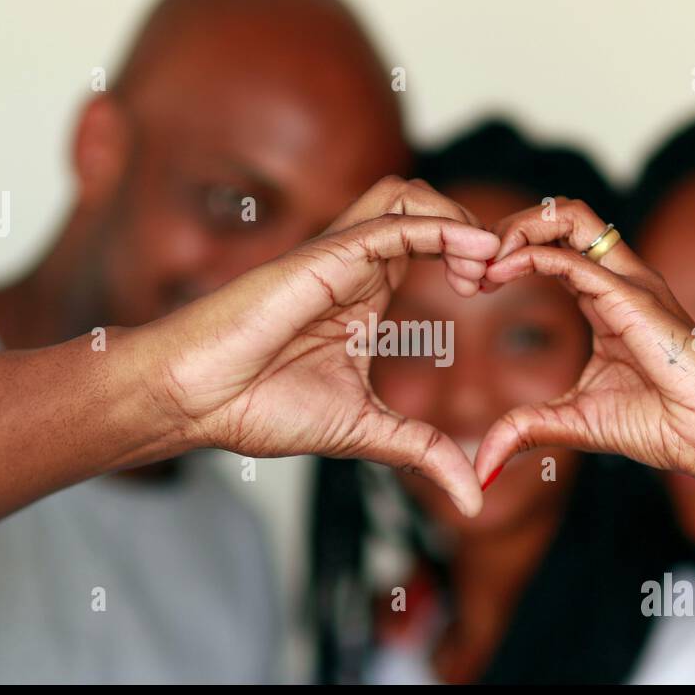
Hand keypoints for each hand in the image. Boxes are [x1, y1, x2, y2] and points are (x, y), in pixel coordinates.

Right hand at [140, 177, 498, 515]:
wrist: (196, 401)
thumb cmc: (257, 407)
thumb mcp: (366, 431)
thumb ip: (423, 452)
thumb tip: (473, 499)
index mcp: (364, 296)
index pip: (427, 243)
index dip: (470, 253)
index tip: (498, 289)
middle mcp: (354, 267)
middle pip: (422, 206)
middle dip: (473, 227)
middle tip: (497, 274)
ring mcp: (338, 257)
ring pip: (405, 195)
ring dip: (457, 217)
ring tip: (484, 264)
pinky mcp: (324, 257)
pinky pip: (391, 223)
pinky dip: (440, 228)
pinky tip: (473, 252)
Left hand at [475, 197, 694, 484]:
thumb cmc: (658, 425)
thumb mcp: (571, 422)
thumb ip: (525, 430)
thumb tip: (482, 464)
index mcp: (605, 297)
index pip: (554, 243)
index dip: (509, 252)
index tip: (473, 284)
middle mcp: (618, 279)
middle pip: (561, 214)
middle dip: (509, 225)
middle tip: (472, 263)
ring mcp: (629, 283)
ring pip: (570, 215)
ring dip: (517, 228)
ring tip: (485, 262)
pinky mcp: (633, 298)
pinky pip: (574, 259)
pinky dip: (529, 256)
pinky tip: (499, 276)